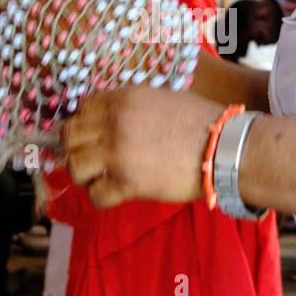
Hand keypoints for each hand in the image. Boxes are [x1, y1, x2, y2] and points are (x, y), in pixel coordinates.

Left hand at [62, 86, 222, 207]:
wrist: (225, 148)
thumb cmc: (203, 122)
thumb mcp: (162, 98)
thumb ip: (132, 106)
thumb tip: (113, 118)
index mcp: (123, 99)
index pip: (83, 108)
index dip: (86, 123)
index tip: (94, 135)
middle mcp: (114, 122)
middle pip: (70, 136)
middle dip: (77, 148)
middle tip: (91, 159)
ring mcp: (118, 153)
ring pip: (74, 166)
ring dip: (84, 174)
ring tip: (100, 177)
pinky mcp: (127, 183)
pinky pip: (95, 195)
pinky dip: (101, 197)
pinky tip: (115, 193)